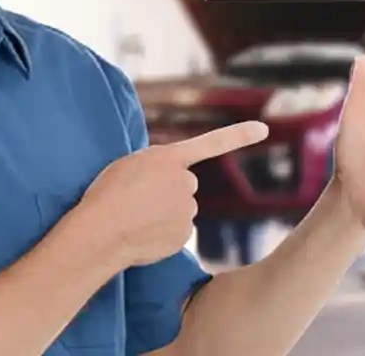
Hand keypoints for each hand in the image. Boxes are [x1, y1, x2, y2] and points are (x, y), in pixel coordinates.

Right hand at [78, 121, 268, 266]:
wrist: (100, 231)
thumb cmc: (105, 195)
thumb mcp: (128, 165)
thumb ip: (154, 168)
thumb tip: (164, 186)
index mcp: (170, 158)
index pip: (212, 143)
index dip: (239, 135)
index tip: (264, 128)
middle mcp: (185, 182)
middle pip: (185, 186)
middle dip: (169, 192)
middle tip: (140, 200)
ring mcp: (187, 210)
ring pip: (180, 210)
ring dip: (164, 214)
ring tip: (136, 218)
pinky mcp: (183, 235)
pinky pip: (175, 233)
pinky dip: (162, 235)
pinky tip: (142, 234)